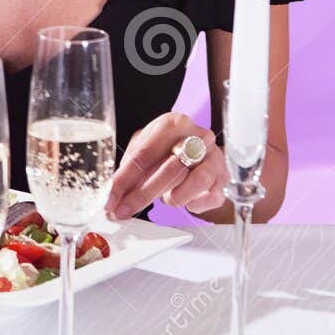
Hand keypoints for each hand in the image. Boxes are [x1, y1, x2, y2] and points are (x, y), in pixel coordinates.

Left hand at [105, 111, 225, 219]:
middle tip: (123, 210)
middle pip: (168, 170)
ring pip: (196, 182)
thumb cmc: (166, 146)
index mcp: (174, 124)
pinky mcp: (224, 177)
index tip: (110, 199)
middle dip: (141, 196)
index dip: (124, 179)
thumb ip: (130, 166)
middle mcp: (199, 137)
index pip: (144, 154)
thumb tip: (113, 194)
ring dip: (176, 197)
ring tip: (167, 198)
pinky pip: (210, 197)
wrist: (197, 145)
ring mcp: (215, 157)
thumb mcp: (145, 146)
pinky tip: (186, 199)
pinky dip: (194, 203)